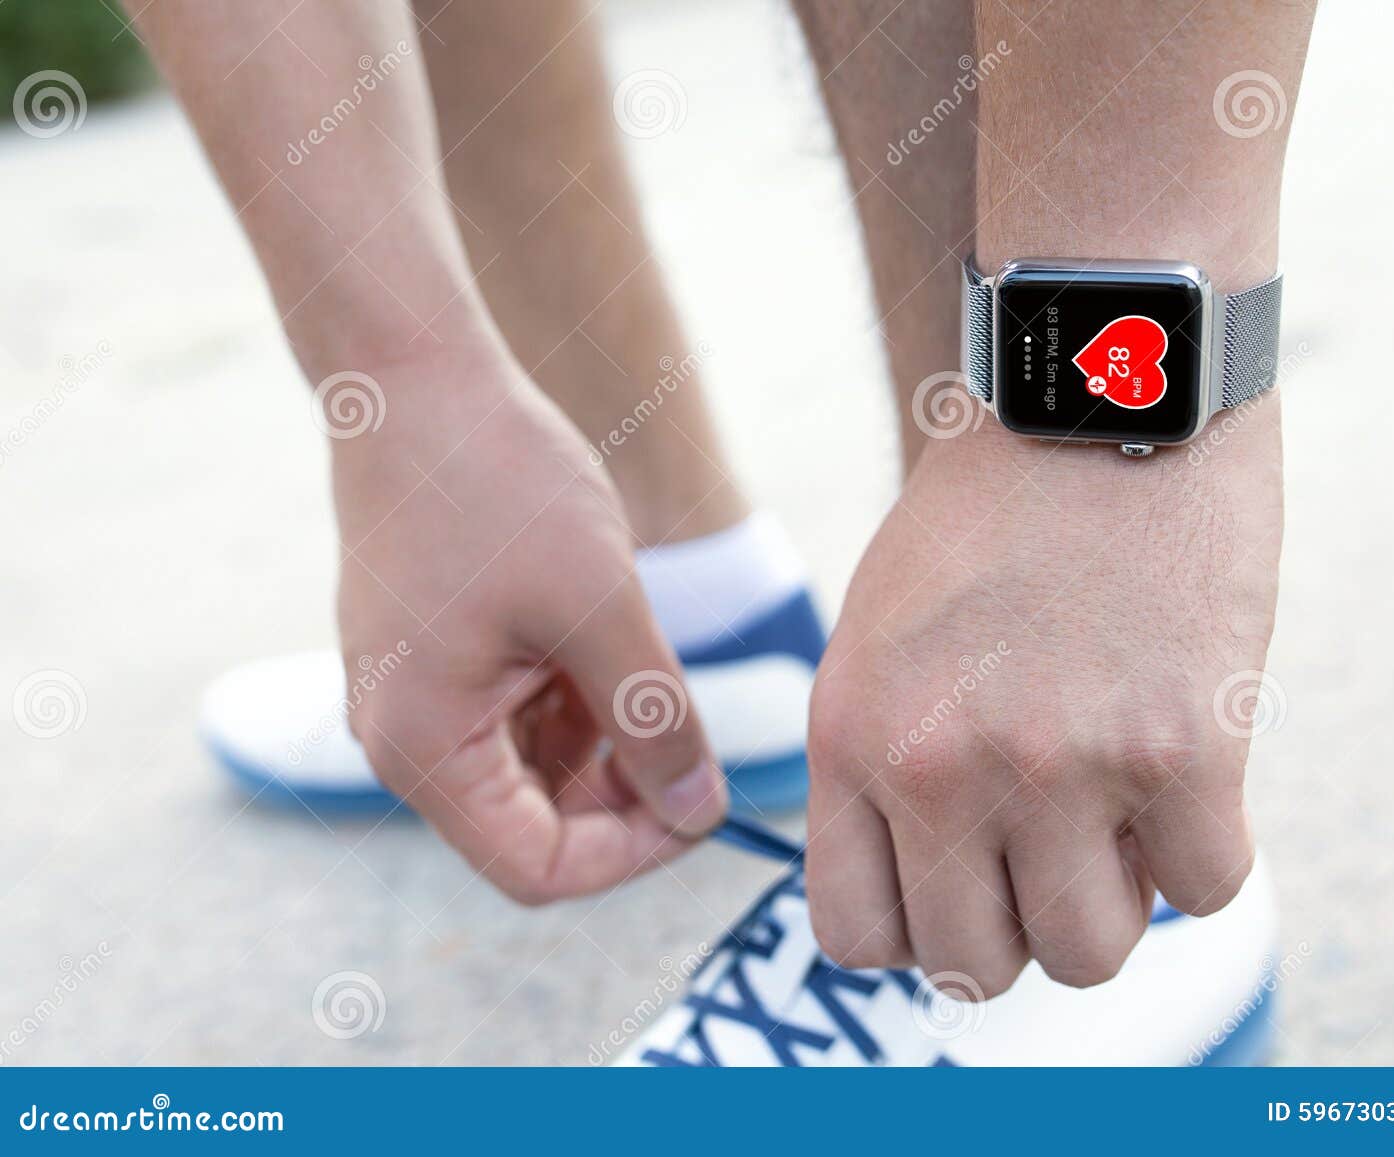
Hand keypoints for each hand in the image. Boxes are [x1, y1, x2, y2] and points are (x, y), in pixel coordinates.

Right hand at [328, 344, 725, 901]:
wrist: (417, 380)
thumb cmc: (497, 481)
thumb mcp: (601, 608)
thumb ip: (655, 722)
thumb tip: (700, 813)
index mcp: (425, 746)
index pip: (540, 870)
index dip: (636, 855)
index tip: (705, 800)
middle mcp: (406, 742)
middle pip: (539, 832)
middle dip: (629, 797)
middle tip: (693, 731)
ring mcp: (420, 704)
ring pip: (540, 778)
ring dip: (609, 742)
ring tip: (636, 653)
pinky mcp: (441, 668)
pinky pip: (523, 723)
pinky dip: (582, 702)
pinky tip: (602, 635)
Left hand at [805, 397, 1282, 995]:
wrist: (1101, 386)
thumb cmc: (991, 511)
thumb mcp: (882, 631)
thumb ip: (885, 759)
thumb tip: (924, 885)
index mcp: (855, 734)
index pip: (855, 934)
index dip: (915, 931)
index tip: (959, 888)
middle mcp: (942, 767)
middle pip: (974, 967)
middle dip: (1016, 930)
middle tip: (1051, 857)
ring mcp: (1061, 766)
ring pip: (1089, 954)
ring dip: (1112, 903)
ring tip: (1119, 814)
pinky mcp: (1183, 748)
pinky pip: (1204, 888)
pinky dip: (1201, 852)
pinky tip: (1188, 780)